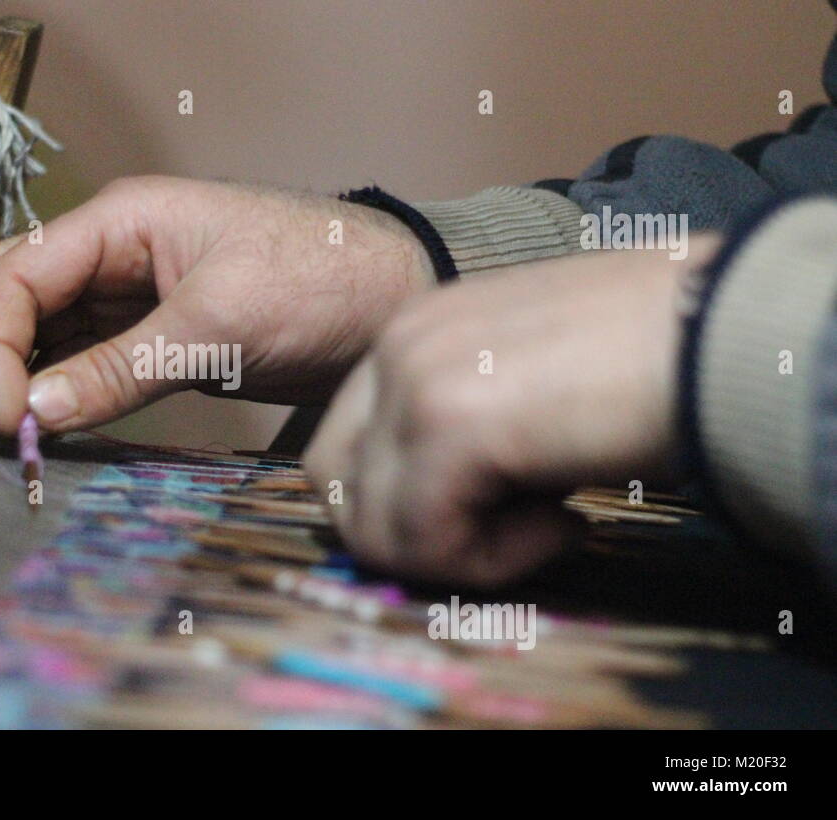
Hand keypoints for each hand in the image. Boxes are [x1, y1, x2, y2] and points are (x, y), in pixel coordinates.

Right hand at [0, 176, 432, 434]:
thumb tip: (35, 411)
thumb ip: (123, 367)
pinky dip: (53, 390)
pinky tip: (54, 426)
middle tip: (3, 426)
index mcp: (118, 220)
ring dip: (12, 376)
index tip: (8, 418)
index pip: (12, 275)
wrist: (392, 299)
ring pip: (30, 328)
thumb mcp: (220, 324)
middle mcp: (107, 251)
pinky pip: (73, 358)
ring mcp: (121, 294)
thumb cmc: (321, 281)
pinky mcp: (144, 334)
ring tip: (21, 435)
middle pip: (1, 292)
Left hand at [304, 237, 719, 586]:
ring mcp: (415, 381)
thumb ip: (457, 422)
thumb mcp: (520, 381)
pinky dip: (494, 560)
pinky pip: (425, 543)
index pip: (343, 448)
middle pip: (336, 488)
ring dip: (460, 551)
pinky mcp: (450, 426)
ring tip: (551, 516)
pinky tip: (569, 520)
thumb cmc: (645, 355)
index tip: (497, 503)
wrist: (722, 329)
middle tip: (506, 526)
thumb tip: (423, 500)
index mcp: (411, 333)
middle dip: (411, 534)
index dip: (405, 504)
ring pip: (373, 529)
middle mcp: (396, 347)